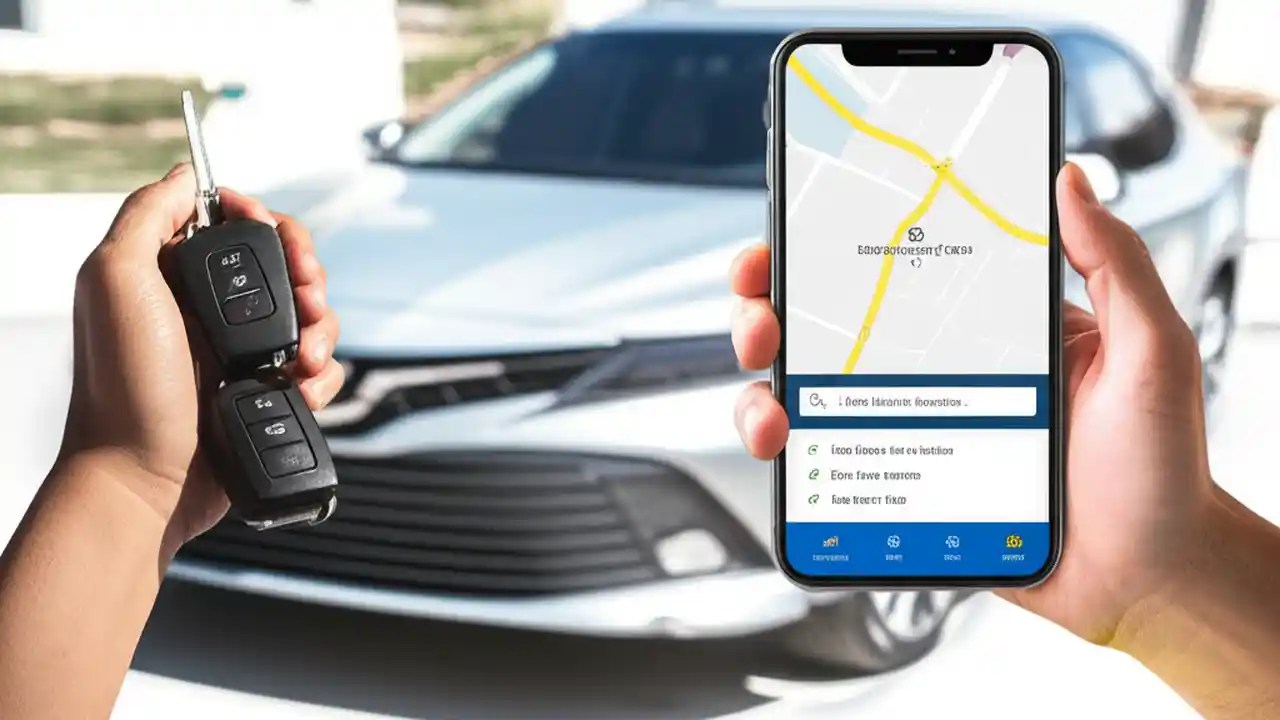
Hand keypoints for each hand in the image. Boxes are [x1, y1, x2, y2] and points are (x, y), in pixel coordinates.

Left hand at [58, 164, 344, 556]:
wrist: (146, 480)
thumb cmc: (124, 387)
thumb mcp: (114, 280)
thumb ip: (146, 215)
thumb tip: (187, 175)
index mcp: (172, 274)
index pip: (236, 222)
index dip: (266, 221)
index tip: (275, 239)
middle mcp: (207, 309)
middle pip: (284, 265)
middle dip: (306, 275)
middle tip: (307, 294)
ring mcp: (239, 352)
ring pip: (309, 316)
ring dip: (322, 328)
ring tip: (305, 357)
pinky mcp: (266, 391)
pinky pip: (317, 368)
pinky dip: (322, 374)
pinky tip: (303, 387)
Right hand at [729, 163, 1215, 644]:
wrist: (1147, 577)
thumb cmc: (1159, 466)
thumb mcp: (1150, 351)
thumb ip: (1117, 263)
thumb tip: (1073, 179)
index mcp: (980, 322)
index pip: (887, 265)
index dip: (820, 244)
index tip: (785, 234)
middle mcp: (931, 368)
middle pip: (819, 326)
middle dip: (763, 313)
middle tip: (761, 325)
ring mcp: (907, 429)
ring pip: (804, 398)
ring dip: (758, 394)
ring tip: (772, 416)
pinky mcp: (898, 487)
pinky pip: (824, 467)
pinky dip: (789, 460)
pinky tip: (791, 456)